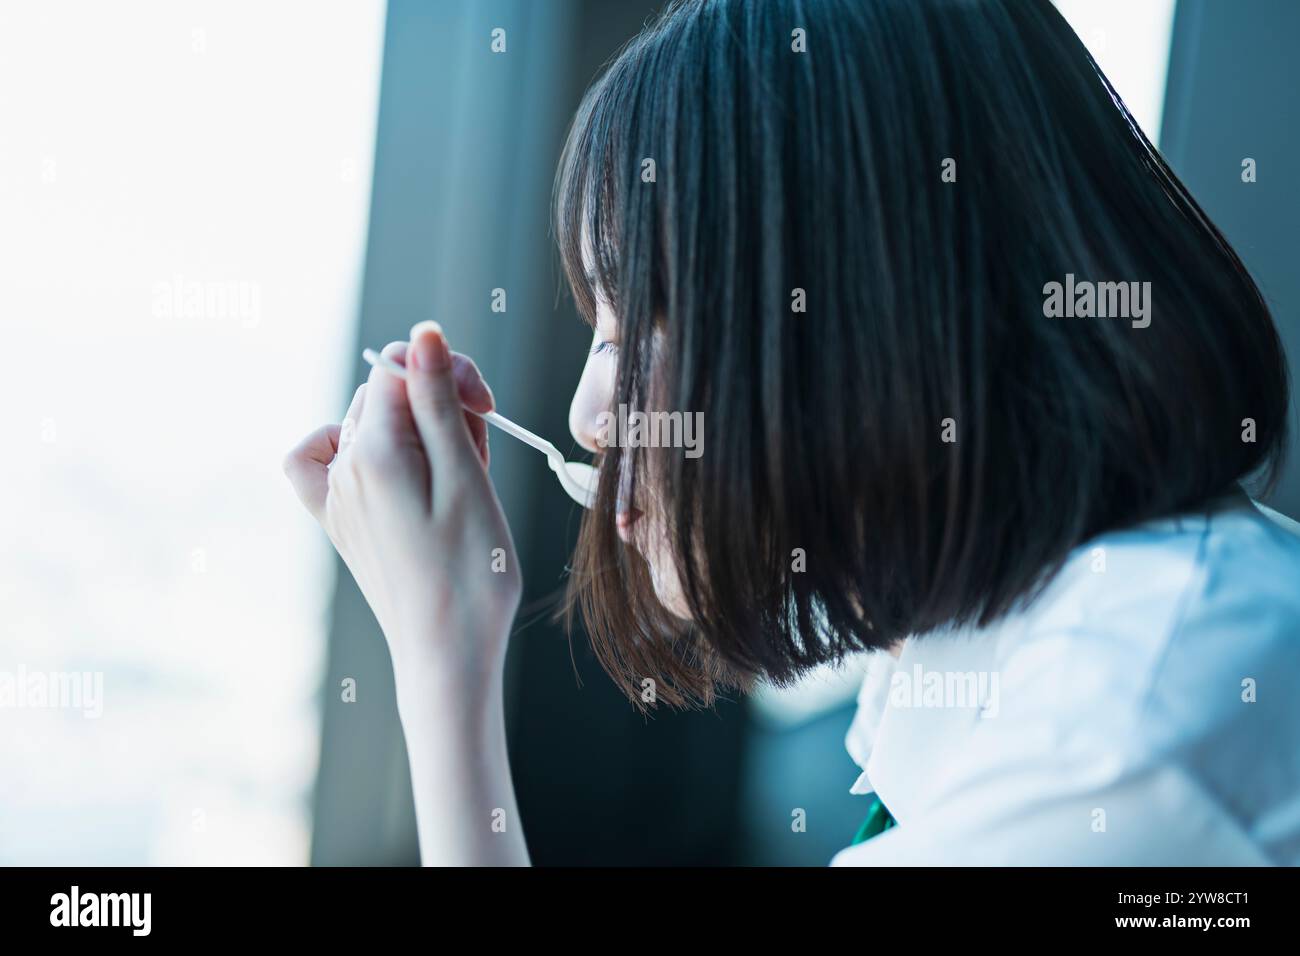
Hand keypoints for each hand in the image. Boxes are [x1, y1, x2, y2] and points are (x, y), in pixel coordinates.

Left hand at [283, 322, 521, 694]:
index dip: (451, 373)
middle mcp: (344, 469)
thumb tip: (422, 334)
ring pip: (375, 424)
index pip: (403, 366)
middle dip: (442, 404)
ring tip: (458, 478)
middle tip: (481, 454)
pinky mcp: (342, 522)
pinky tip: (383, 464)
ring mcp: (338, 497)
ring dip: (421, 433)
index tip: (489, 409)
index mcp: (375, 453)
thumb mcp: (466, 479)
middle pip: (390, 393)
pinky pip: (319, 462)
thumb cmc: (472, 574)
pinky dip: (349, 449)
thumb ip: (438, 401)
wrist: (448, 654)